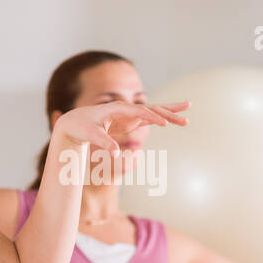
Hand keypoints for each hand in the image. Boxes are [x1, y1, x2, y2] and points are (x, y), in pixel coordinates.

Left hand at [52, 100, 189, 155]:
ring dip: (170, 111)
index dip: (152, 117)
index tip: (164, 124)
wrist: (74, 122)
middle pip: (152, 108)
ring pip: (154, 111)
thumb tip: (116, 155)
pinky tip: (173, 120)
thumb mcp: (90, 135)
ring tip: (188, 109)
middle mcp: (126, 109)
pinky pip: (150, 118)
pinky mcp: (131, 120)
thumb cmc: (81, 127)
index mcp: (117, 109)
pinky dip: (162, 118)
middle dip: (169, 111)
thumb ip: (104, 143)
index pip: (139, 112)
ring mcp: (130, 114)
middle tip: (187, 112)